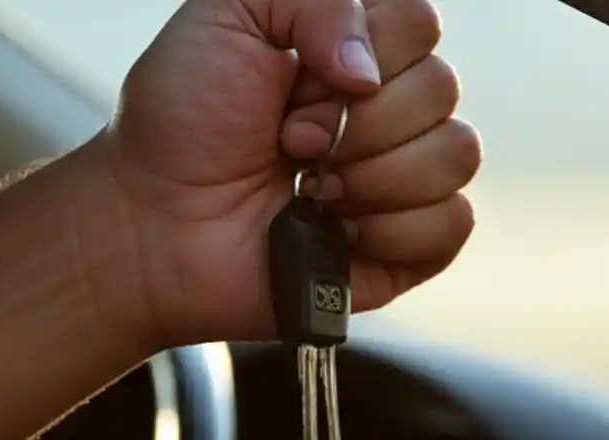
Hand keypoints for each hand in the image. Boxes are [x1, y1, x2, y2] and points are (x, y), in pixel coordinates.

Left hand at [95, 0, 480, 345]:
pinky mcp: (405, 248)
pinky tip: (337, 233)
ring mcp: (403, 179)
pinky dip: (391, 231)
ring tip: (310, 192)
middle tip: (290, 144)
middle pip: (442, 89)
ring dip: (371, 177)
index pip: (421, 22)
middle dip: (354, 124)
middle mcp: (390, 108)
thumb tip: (369, 71)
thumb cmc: (179, 124)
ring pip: (456, 155)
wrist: (152, 224)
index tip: (295, 82)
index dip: (360, 54)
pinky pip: (452, 225)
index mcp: (358, 49)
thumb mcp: (227, 16)